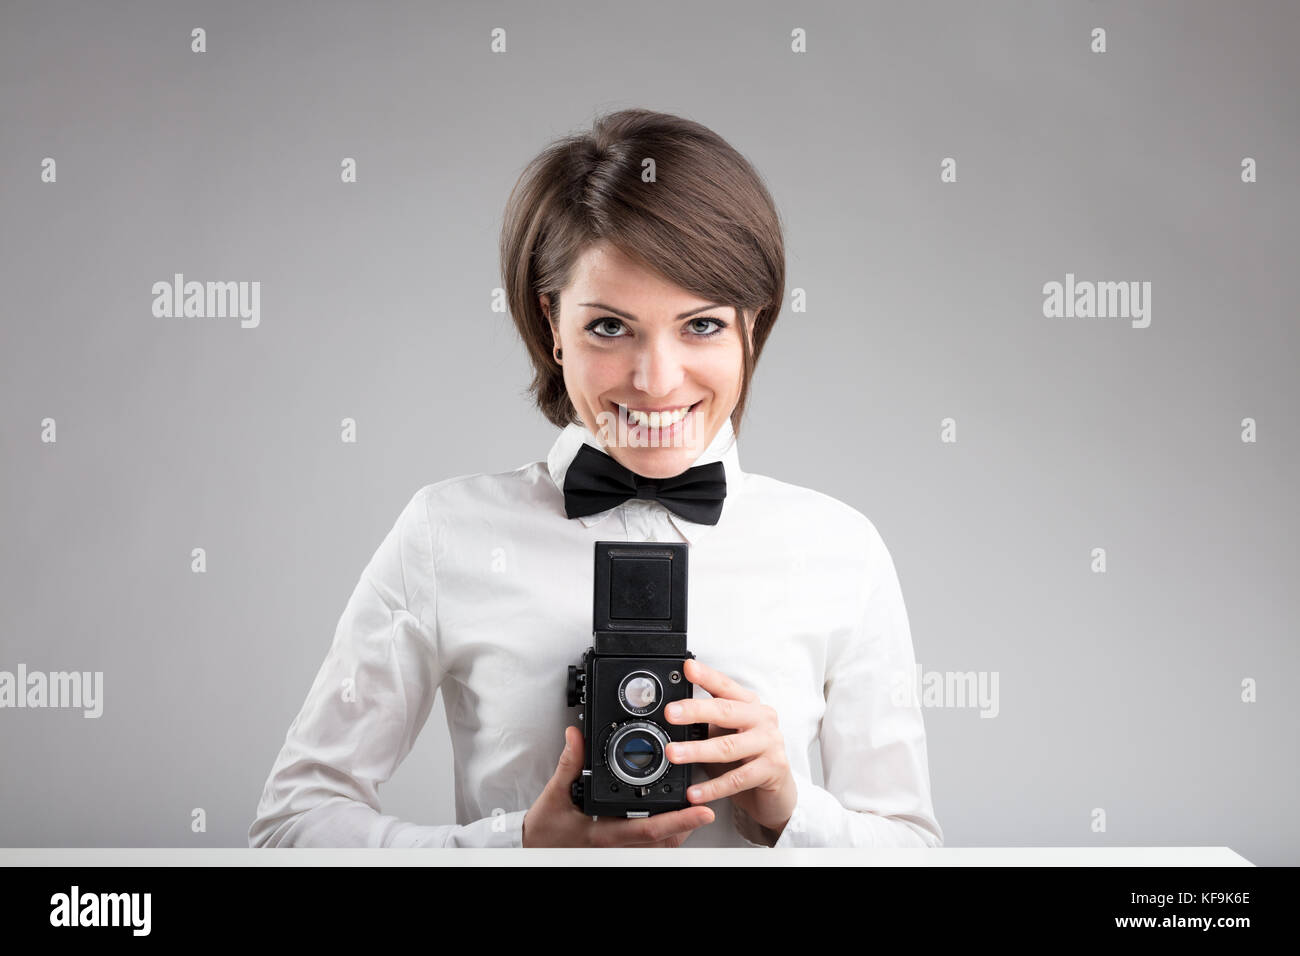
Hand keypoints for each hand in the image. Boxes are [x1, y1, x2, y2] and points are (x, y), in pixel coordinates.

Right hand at [521, 725, 714, 846]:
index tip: (703, 811)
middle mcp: (617, 845)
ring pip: (660, 846)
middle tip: (708, 807)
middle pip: (664, 841)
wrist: (534, 852)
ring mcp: (619, 850)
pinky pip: (649, 846)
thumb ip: (569, 764)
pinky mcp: (618, 849)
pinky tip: (670, 818)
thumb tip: (577, 736)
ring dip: (679, 830)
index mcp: (605, 833)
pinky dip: (665, 834)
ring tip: (695, 811)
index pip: (648, 829)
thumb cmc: (545, 831)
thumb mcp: (554, 795)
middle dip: (688, 825)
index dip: (679, 820)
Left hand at [662, 658, 796, 838]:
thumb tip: (674, 716)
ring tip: (673, 754)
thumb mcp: (726, 736)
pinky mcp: (773, 769)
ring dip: (697, 751)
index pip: (726, 686)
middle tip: (670, 713)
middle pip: (726, 711)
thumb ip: (707, 724)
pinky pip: (737, 779)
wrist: (777, 793)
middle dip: (695, 711)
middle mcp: (763, 719)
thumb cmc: (747, 760)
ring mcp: (770, 743)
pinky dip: (713, 787)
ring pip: (729, 747)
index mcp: (749, 705)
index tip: (687, 668)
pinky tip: (694, 793)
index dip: (707, 676)